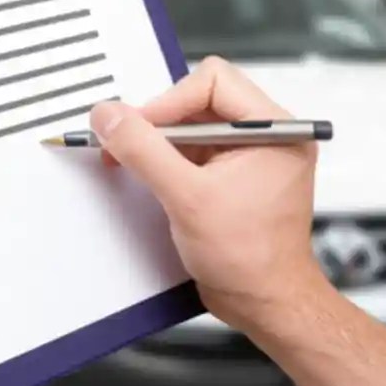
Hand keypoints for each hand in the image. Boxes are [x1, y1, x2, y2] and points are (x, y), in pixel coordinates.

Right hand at [90, 57, 326, 331]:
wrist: (265, 303)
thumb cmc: (251, 259)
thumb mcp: (187, 198)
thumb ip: (143, 150)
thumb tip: (109, 116)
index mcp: (276, 128)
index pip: (212, 82)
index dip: (168, 102)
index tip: (136, 127)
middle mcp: (268, 135)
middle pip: (198, 100)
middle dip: (159, 122)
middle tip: (127, 143)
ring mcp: (251, 154)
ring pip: (192, 124)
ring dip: (159, 143)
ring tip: (134, 164)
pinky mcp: (233, 174)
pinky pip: (193, 149)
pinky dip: (166, 160)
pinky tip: (150, 178)